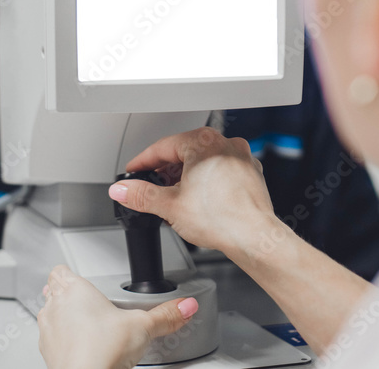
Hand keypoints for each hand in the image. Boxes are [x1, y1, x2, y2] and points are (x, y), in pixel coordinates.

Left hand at [37, 265, 198, 368]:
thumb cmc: (102, 349)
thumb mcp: (142, 327)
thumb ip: (165, 315)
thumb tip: (185, 306)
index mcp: (74, 290)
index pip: (60, 270)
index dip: (69, 271)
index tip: (78, 275)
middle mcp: (56, 307)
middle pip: (53, 290)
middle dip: (67, 294)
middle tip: (87, 301)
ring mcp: (48, 331)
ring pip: (49, 315)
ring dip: (62, 317)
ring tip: (85, 325)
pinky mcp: (48, 354)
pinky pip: (51, 340)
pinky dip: (63, 341)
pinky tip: (81, 348)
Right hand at [108, 127, 276, 256]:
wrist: (255, 238)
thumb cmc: (222, 218)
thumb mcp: (169, 205)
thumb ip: (141, 195)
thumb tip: (123, 190)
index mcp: (203, 142)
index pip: (162, 146)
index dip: (143, 161)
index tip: (134, 171)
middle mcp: (225, 144)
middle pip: (184, 152)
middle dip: (165, 170)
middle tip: (151, 187)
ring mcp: (240, 158)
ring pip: (203, 161)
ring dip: (186, 176)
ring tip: (174, 197)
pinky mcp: (250, 174)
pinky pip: (221, 171)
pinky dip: (206, 182)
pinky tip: (199, 200)